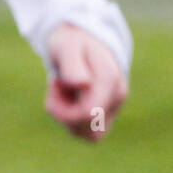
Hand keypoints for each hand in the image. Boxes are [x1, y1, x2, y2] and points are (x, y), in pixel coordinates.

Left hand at [45, 23, 126, 140]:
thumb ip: (72, 64)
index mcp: (109, 79)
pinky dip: (74, 120)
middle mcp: (117, 96)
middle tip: (57, 85)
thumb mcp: (66, 46)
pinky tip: (69, 98)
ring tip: (65, 91)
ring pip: (90, 135)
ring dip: (69, 118)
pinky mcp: (108, 113)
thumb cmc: (71, 40)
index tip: (55, 83)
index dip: (62, 109)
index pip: (87, 114)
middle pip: (89, 129)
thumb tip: (82, 84)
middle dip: (64, 113)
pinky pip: (89, 132)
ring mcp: (115, 106)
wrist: (83, 37)